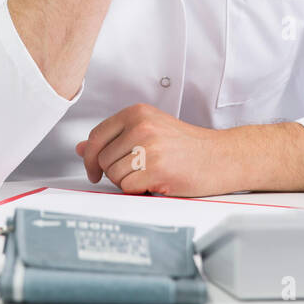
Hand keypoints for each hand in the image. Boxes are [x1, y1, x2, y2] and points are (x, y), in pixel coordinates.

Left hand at [75, 102, 236, 195]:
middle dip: (114, 172)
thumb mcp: (150, 132)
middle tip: (137, 172)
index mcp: (137, 112)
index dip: (90, 157)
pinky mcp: (156, 168)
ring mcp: (148, 146)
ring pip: (113, 175)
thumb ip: (115, 139)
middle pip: (102, 159)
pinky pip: (128, 188)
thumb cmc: (188, 147)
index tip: (94, 169)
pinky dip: (139, 191)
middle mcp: (141, 126)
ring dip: (128, 183)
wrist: (222, 157)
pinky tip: (156, 182)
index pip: (96, 136)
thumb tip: (81, 148)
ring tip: (150, 175)